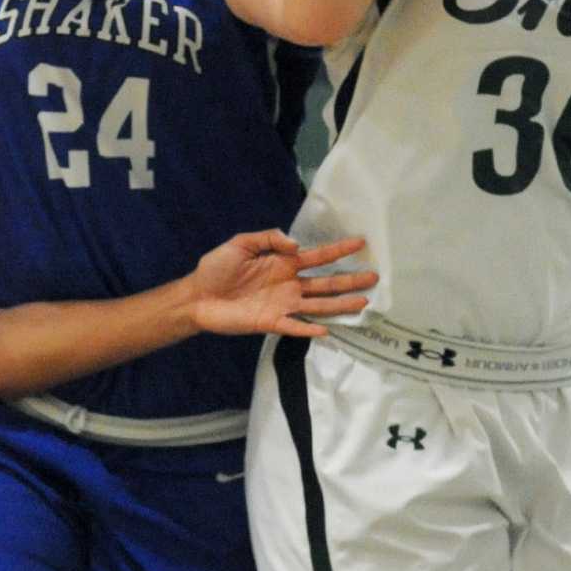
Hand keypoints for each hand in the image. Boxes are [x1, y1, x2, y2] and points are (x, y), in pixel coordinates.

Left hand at [190, 231, 376, 338]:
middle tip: (374, 277)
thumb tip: (296, 244)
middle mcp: (288, 284)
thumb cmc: (216, 268)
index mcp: (283, 263)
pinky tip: (328, 330)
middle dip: (350, 280)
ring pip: (318, 305)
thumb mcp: (240, 244)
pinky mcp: (271, 323)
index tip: (361, 243)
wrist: (196, 297)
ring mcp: (282, 304)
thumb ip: (268, 239)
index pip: (317, 256)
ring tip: (363, 303)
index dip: (338, 250)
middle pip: (325, 283)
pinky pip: (295, 327)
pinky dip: (310, 329)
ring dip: (340, 305)